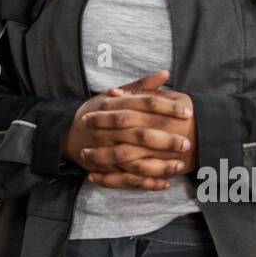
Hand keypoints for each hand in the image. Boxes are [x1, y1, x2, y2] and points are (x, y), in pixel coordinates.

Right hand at [63, 71, 187, 189]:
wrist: (68, 133)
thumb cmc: (97, 112)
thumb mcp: (113, 95)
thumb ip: (140, 86)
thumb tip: (165, 74)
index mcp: (113, 105)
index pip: (144, 104)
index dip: (167, 107)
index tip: (187, 112)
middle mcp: (109, 127)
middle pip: (140, 132)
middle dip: (165, 139)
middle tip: (187, 142)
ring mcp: (105, 149)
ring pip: (134, 159)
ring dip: (158, 165)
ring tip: (179, 166)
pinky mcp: (104, 167)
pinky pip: (126, 178)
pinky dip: (145, 182)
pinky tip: (164, 183)